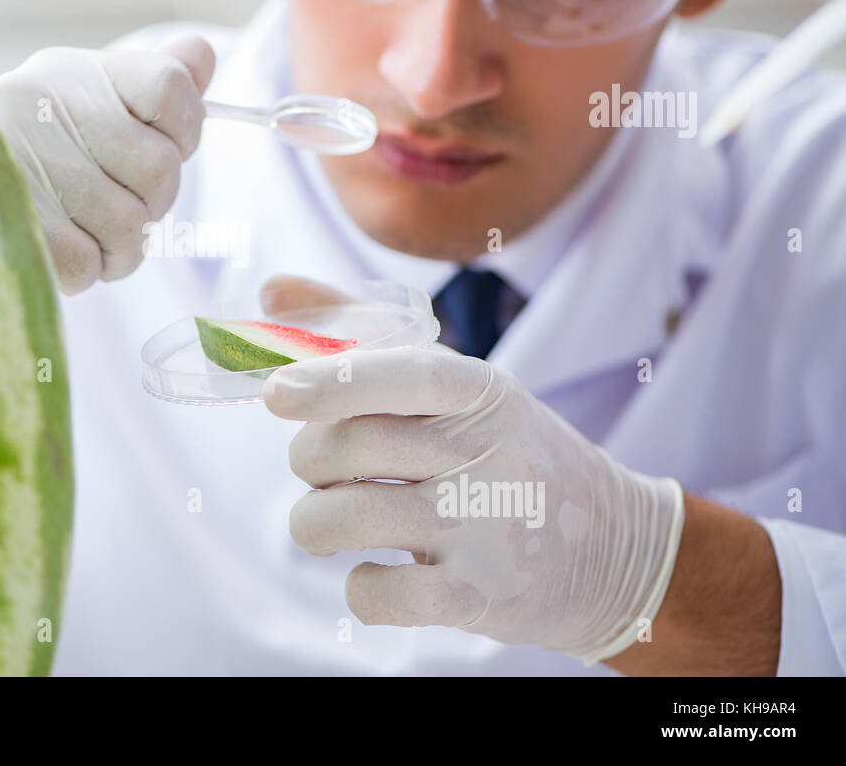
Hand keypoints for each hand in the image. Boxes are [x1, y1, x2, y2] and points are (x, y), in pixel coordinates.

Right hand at [0, 34, 214, 294]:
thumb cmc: (41, 145)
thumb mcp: (96, 97)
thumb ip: (158, 79)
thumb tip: (203, 55)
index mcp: (73, 72)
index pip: (169, 86)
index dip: (184, 128)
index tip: (159, 144)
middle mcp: (41, 105)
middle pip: (161, 169)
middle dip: (151, 201)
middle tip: (117, 201)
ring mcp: (21, 166)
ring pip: (130, 226)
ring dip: (122, 245)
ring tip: (91, 231)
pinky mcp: (10, 227)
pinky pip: (89, 266)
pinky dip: (87, 268)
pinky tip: (63, 247)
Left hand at [259, 277, 684, 664]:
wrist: (613, 551)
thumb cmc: (507, 455)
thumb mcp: (462, 389)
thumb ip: (365, 336)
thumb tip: (272, 289)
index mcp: (482, 392)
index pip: (405, 372)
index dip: (333, 380)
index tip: (276, 394)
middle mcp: (489, 453)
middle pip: (349, 447)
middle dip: (309, 460)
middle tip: (325, 471)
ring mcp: (486, 529)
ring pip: (346, 519)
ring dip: (313, 523)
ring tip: (331, 522)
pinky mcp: (479, 597)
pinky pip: (377, 594)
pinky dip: (358, 587)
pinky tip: (377, 572)